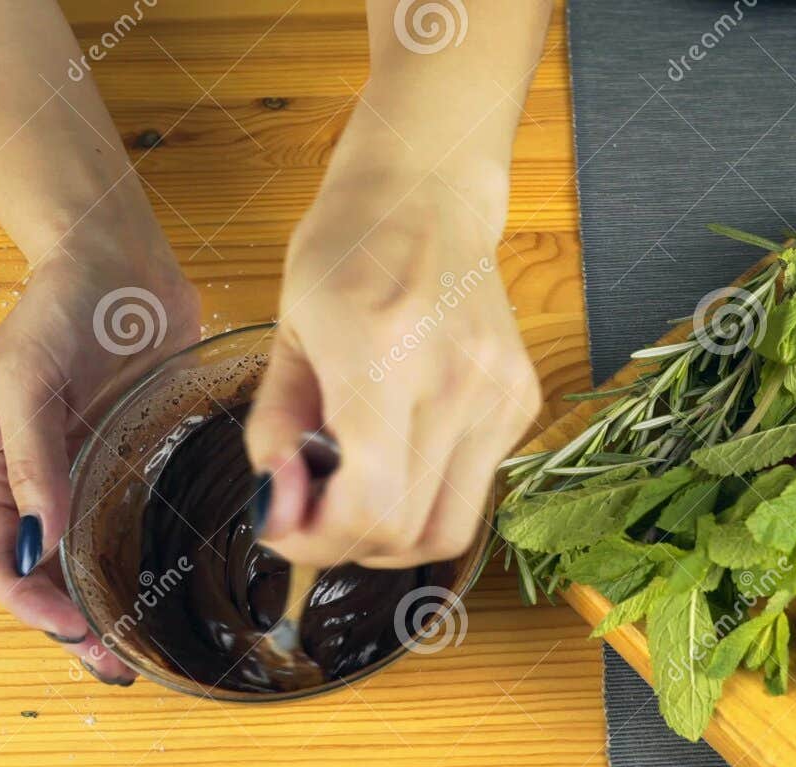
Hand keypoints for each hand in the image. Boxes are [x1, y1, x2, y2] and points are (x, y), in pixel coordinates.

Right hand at [0, 234, 198, 684]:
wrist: (119, 257)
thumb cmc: (59, 304)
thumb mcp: (27, 375)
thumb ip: (31, 458)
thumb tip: (38, 542)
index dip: (30, 603)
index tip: (75, 628)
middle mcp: (37, 481)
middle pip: (46, 574)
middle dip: (74, 625)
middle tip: (116, 665)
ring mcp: (88, 473)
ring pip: (92, 559)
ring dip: (112, 606)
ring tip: (145, 648)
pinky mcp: (136, 459)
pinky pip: (137, 524)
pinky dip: (148, 562)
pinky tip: (177, 589)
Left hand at [245, 159, 539, 568]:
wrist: (427, 193)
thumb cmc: (345, 252)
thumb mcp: (286, 336)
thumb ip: (275, 432)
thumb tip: (278, 512)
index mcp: (382, 355)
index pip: (369, 504)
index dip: (316, 540)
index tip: (282, 521)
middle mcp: (455, 381)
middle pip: (409, 534)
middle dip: (346, 542)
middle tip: (311, 508)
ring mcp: (499, 395)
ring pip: (449, 529)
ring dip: (391, 533)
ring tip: (355, 486)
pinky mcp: (520, 401)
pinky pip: (473, 489)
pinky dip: (426, 493)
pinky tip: (400, 446)